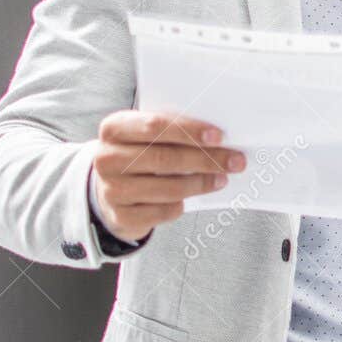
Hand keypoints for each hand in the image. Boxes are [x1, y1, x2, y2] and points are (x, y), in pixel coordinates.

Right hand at [91, 111, 243, 241]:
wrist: (109, 189)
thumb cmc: (138, 156)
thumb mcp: (146, 136)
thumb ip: (172, 132)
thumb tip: (218, 139)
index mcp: (114, 129)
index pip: (155, 125)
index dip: (189, 131)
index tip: (219, 136)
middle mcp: (107, 158)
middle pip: (164, 158)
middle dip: (206, 159)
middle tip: (234, 161)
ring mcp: (111, 189)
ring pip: (167, 187)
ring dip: (201, 183)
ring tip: (221, 179)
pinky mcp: (120, 216)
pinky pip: (162, 211)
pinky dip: (182, 204)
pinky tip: (192, 198)